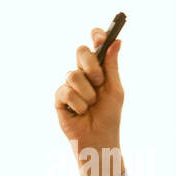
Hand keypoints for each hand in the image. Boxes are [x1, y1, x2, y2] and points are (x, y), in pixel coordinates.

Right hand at [55, 27, 124, 175]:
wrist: (99, 139)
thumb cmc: (109, 116)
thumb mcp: (115, 89)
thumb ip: (112, 66)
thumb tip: (116, 41)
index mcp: (98, 69)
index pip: (96, 45)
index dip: (97, 36)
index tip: (100, 35)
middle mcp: (83, 74)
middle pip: (80, 52)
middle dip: (91, 66)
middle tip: (99, 81)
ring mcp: (69, 85)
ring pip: (74, 75)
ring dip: (87, 93)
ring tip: (90, 106)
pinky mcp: (59, 98)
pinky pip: (66, 91)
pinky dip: (78, 104)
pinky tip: (80, 113)